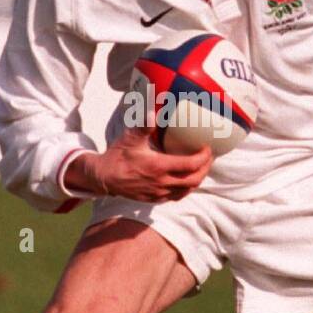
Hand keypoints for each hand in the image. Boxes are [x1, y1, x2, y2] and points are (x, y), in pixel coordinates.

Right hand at [64, 126, 212, 202]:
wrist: (104, 177)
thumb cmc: (118, 156)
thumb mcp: (130, 138)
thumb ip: (143, 126)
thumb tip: (153, 113)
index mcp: (159, 167)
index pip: (191, 165)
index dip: (204, 157)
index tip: (208, 148)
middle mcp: (162, 182)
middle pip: (194, 180)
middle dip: (205, 169)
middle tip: (208, 158)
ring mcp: (158, 193)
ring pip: (186, 190)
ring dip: (197, 179)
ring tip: (201, 168)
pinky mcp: (154, 199)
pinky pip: (176, 196)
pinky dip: (185, 188)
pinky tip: (185, 180)